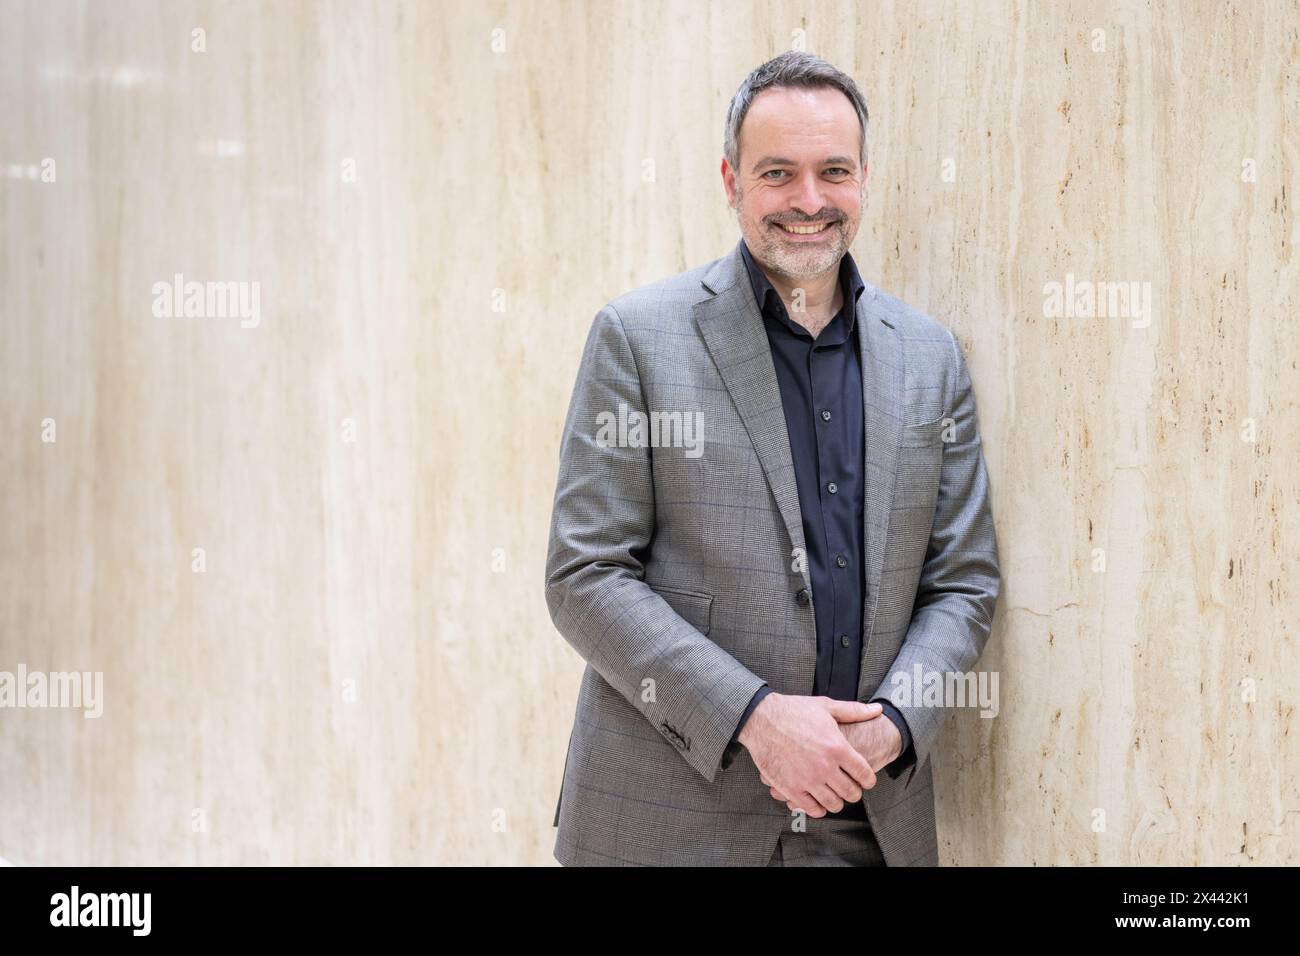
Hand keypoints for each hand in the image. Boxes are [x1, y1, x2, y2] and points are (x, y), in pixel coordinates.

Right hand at [762, 709, 900, 810]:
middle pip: (851, 793)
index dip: (868, 779)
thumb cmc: (793, 711)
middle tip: (850, 787)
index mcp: (837, 747)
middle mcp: (825, 767)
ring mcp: (807, 780)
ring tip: (835, 794)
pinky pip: (813, 809)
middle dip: (854, 792)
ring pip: (834, 804)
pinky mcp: (791, 789)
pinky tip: (818, 800)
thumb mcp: (826, 706)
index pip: (864, 774)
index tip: (866, 780)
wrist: (761, 719)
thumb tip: (876, 710)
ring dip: (837, 801)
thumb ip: (854, 711)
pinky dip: (819, 808)